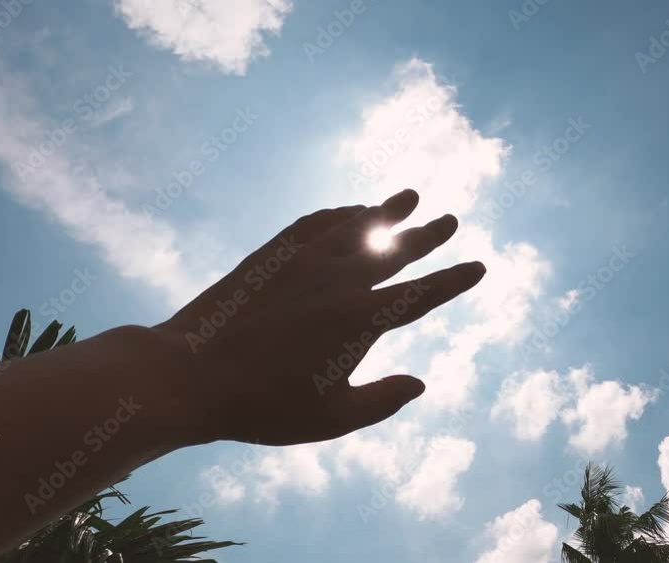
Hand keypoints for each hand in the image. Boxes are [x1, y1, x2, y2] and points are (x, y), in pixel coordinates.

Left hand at [154, 189, 484, 445]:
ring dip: (386, 211)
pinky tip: (350, 210)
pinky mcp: (271, 254)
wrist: (190, 375)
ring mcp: (303, 261)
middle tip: (451, 219)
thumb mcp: (332, 418)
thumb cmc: (263, 406)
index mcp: (360, 320)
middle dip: (427, 234)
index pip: (421, 295)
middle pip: (394, 249)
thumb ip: (382, 400)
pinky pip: (315, 222)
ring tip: (409, 197)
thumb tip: (421, 383)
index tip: (479, 266)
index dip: (453, 281)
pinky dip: (339, 214)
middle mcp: (339, 279)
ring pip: (356, 226)